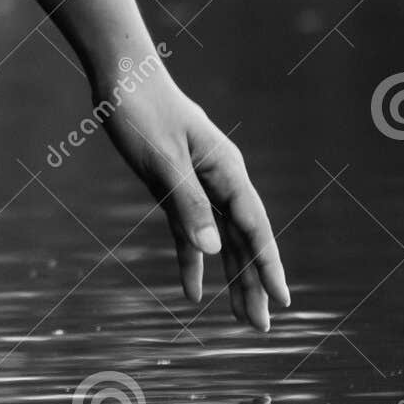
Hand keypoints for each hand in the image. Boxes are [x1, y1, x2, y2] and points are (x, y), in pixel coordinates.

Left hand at [102, 65, 288, 330]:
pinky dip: (192, 261)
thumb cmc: (142, 111)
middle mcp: (220, 180)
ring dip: (230, 278)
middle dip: (253, 284)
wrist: (122, 76)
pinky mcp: (175, 187)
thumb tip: (213, 248)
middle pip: (243, 241)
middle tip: (263, 327)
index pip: (254, 228)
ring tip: (240, 318)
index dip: (268, 267)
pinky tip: (194, 292)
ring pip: (222, 240)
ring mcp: (200, 184)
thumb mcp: (161, 160)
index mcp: (227, 171)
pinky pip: (190, 232)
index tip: (282, 300)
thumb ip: (187, 204)